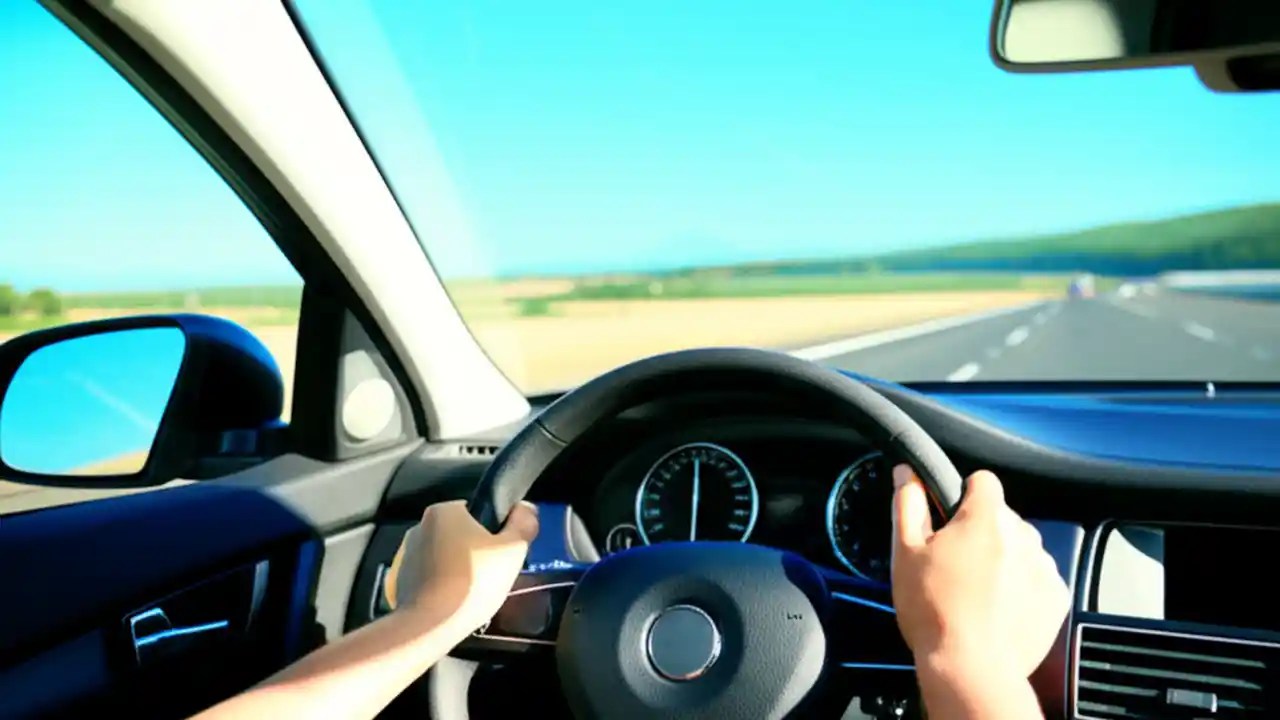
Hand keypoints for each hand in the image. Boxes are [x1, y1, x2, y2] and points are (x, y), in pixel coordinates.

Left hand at [385, 500, 538, 630]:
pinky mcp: (398, 580)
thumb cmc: (473, 581)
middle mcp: (418, 526)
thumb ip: (523, 524)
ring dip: (455, 569)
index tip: (499, 553)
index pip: (474, 513)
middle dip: (472, 551)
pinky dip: (439, 586)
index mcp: (442, 510)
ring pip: (442, 558)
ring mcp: (403, 555)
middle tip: (489, 575)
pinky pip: (427, 578)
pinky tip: (452, 602)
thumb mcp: (512, 550)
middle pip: (457, 535)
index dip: (491, 532)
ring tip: (470, 593)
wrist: (430, 626)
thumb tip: (525, 507)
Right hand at [890, 466, 1067, 679]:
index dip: (963, 494)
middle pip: (1002, 516)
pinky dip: (1021, 586)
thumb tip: (907, 473)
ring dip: (1003, 558)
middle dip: (981, 531)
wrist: (971, 668)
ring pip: (1021, 546)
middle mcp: (1023, 536)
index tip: (949, 520)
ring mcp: (1044, 566)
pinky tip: (999, 608)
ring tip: (977, 591)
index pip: (983, 480)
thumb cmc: (933, 610)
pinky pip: (1037, 577)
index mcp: (985, 519)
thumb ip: (907, 504)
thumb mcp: (905, 554)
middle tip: (954, 564)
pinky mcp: (1057, 596)